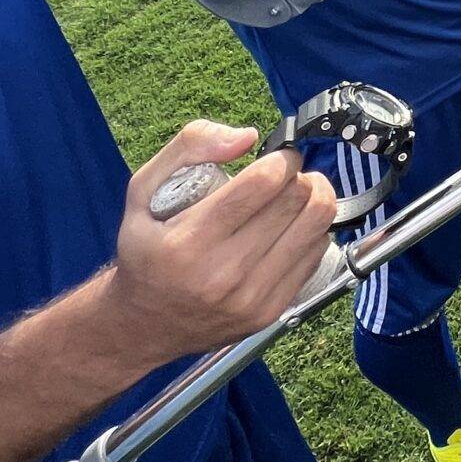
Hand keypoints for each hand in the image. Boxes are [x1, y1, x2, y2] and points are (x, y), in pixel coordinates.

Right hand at [100, 121, 336, 363]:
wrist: (144, 324)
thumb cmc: (146, 250)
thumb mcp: (143, 190)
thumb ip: (190, 147)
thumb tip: (248, 137)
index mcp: (188, 242)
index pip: (262, 183)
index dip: (281, 159)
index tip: (277, 158)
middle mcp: (221, 274)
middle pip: (296, 201)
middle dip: (299, 176)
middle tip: (287, 176)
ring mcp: (250, 298)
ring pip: (316, 226)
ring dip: (315, 198)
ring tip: (297, 194)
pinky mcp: (270, 312)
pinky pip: (316, 254)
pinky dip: (312, 231)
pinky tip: (292, 227)